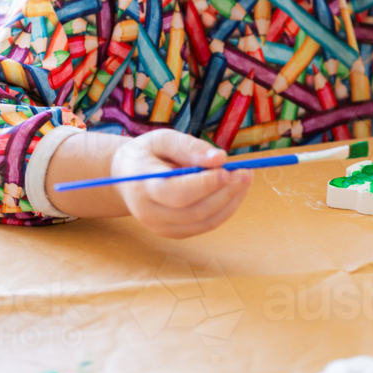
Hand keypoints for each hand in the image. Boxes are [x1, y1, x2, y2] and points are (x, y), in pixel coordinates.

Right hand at [111, 129, 252, 237]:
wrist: (125, 177)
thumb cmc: (147, 153)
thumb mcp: (163, 139)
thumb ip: (190, 147)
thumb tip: (220, 158)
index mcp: (142, 184)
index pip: (175, 192)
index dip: (204, 184)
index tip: (228, 170)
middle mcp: (149, 212)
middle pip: (193, 211)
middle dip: (224, 193)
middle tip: (246, 173)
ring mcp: (160, 227)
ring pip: (202, 222)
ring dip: (230, 203)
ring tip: (245, 179)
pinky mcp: (172, 233)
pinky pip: (203, 226)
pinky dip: (224, 211)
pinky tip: (234, 192)